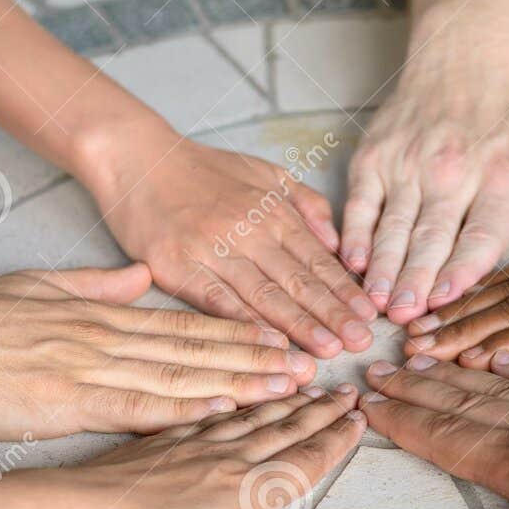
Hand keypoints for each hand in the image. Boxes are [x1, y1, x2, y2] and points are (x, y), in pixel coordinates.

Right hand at [0, 264, 317, 438]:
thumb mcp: (40, 291)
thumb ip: (97, 287)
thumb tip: (139, 278)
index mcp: (104, 317)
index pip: (186, 324)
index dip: (239, 332)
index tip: (281, 337)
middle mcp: (108, 339)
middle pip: (199, 348)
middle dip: (258, 358)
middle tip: (310, 365)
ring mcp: (91, 367)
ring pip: (181, 373)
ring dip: (238, 380)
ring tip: (288, 386)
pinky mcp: (69, 399)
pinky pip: (136, 404)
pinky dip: (181, 407)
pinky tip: (221, 409)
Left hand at [0, 386, 368, 508]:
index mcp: (239, 490)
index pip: (302, 460)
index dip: (335, 441)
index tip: (363, 419)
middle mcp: (220, 459)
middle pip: (283, 431)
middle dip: (321, 413)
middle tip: (351, 392)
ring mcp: (187, 446)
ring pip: (250, 418)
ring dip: (285, 404)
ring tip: (310, 388)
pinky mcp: (158, 443)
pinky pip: (211, 413)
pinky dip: (237, 401)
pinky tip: (238, 397)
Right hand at [83, 117, 375, 357]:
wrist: (137, 157)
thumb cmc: (202, 169)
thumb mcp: (265, 172)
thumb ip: (305, 204)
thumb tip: (337, 242)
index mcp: (273, 212)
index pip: (318, 260)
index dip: (346, 291)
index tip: (371, 317)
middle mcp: (248, 233)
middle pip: (298, 281)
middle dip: (333, 315)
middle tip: (362, 343)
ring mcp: (213, 251)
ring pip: (264, 295)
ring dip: (299, 326)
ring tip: (328, 351)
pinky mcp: (179, 268)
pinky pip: (218, 301)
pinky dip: (244, 324)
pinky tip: (268, 344)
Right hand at [343, 42, 508, 325]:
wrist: (468, 45)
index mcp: (507, 173)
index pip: (483, 231)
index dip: (464, 267)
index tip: (449, 298)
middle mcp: (455, 170)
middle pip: (432, 237)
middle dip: (416, 282)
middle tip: (403, 321)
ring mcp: (411, 163)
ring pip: (393, 226)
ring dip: (383, 269)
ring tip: (376, 305)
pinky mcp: (377, 155)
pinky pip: (361, 203)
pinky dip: (353, 235)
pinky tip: (352, 266)